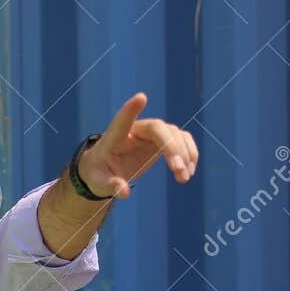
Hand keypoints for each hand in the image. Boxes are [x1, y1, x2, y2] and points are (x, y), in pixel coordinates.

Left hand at [76, 92, 198, 198]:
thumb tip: (124, 193)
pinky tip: (189, 172)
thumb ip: (111, 185)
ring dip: (184, 155)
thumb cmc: (99, 173)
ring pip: (174, 134)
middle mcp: (136, 129)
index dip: (131, 109)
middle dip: (171, 147)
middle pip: (158, 128)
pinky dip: (190, 154)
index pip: (122, 119)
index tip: (141, 97)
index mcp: (115, 137)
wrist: (106, 168)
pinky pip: (183, 140)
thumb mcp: (99, 182)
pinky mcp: (164, 139)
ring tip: (184, 178)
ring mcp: (152, 132)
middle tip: (178, 170)